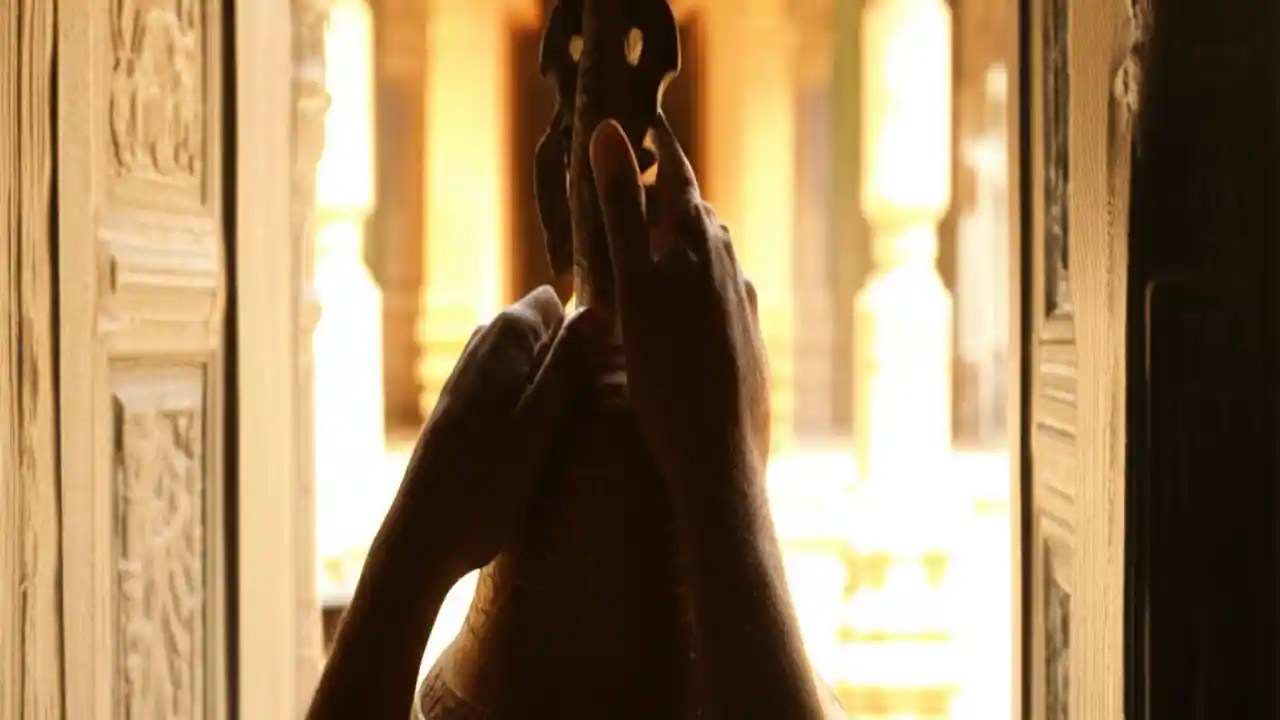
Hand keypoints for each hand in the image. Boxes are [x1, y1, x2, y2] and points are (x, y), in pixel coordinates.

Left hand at [401, 286, 603, 580]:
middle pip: (543, 331)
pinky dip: (535, 406)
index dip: (583, 325)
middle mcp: (482, 349)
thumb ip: (567, 362)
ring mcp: (473, 381)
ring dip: (556, 386)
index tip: (609, 364)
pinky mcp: (469, 413)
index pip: (555, 302)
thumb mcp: (539, 419)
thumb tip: (599, 308)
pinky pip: (515, 391)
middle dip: (572, 356)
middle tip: (600, 401)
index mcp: (502, 338)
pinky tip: (549, 440)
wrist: (427, 536)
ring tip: (579, 424)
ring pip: (531, 363)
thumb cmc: (485, 482)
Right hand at [590, 117, 768, 488]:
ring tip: (655, 246)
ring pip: (713, 259)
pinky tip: (683, 311)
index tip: (643, 120)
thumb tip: (607, 130)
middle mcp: (731, 269)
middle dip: (669, 198)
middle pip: (698, 218)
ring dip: (684, 244)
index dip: (659, 148)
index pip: (679, 178)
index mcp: (701, 247)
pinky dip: (696, 286)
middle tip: (640, 184)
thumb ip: (621, 208)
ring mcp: (744, 307)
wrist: (719, 457)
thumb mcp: (631, 286)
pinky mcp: (748, 342)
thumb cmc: (668, 374)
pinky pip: (721, 297)